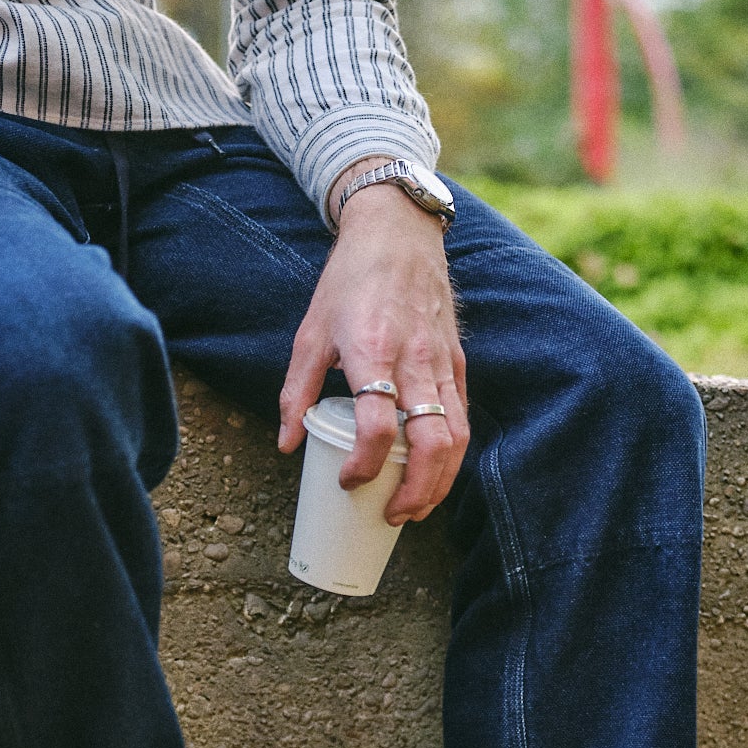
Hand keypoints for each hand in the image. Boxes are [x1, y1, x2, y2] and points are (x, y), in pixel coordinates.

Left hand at [278, 175, 468, 524]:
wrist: (398, 232)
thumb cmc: (350, 281)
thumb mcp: (310, 332)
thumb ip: (296, 390)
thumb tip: (287, 443)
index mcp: (372, 351)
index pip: (376, 425)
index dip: (362, 464)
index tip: (347, 482)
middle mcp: (414, 361)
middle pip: (429, 442)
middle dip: (414, 490)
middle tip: (392, 515)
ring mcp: (441, 362)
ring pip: (455, 437)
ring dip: (439, 482)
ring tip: (416, 508)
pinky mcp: (457, 362)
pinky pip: (461, 417)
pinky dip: (451, 454)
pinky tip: (433, 474)